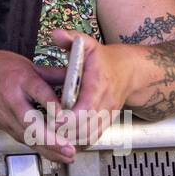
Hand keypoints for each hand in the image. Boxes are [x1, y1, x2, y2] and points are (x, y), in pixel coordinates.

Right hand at [0, 49, 76, 163]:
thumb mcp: (25, 63)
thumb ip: (51, 74)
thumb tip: (76, 80)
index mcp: (20, 79)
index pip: (38, 92)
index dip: (52, 105)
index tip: (66, 116)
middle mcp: (12, 100)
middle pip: (31, 123)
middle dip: (51, 139)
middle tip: (68, 147)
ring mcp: (6, 116)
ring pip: (27, 137)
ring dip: (48, 149)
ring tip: (67, 155)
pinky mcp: (4, 126)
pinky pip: (23, 139)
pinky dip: (39, 148)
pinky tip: (54, 154)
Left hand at [49, 29, 132, 146]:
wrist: (129, 71)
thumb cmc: (104, 58)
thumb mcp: (87, 44)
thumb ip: (71, 38)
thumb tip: (55, 34)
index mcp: (98, 84)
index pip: (85, 108)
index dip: (68, 117)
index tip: (53, 118)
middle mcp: (105, 103)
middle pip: (85, 127)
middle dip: (64, 131)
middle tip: (45, 129)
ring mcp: (107, 114)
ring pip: (89, 135)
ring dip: (70, 138)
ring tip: (52, 134)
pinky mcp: (106, 122)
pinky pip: (93, 137)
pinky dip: (78, 140)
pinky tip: (64, 137)